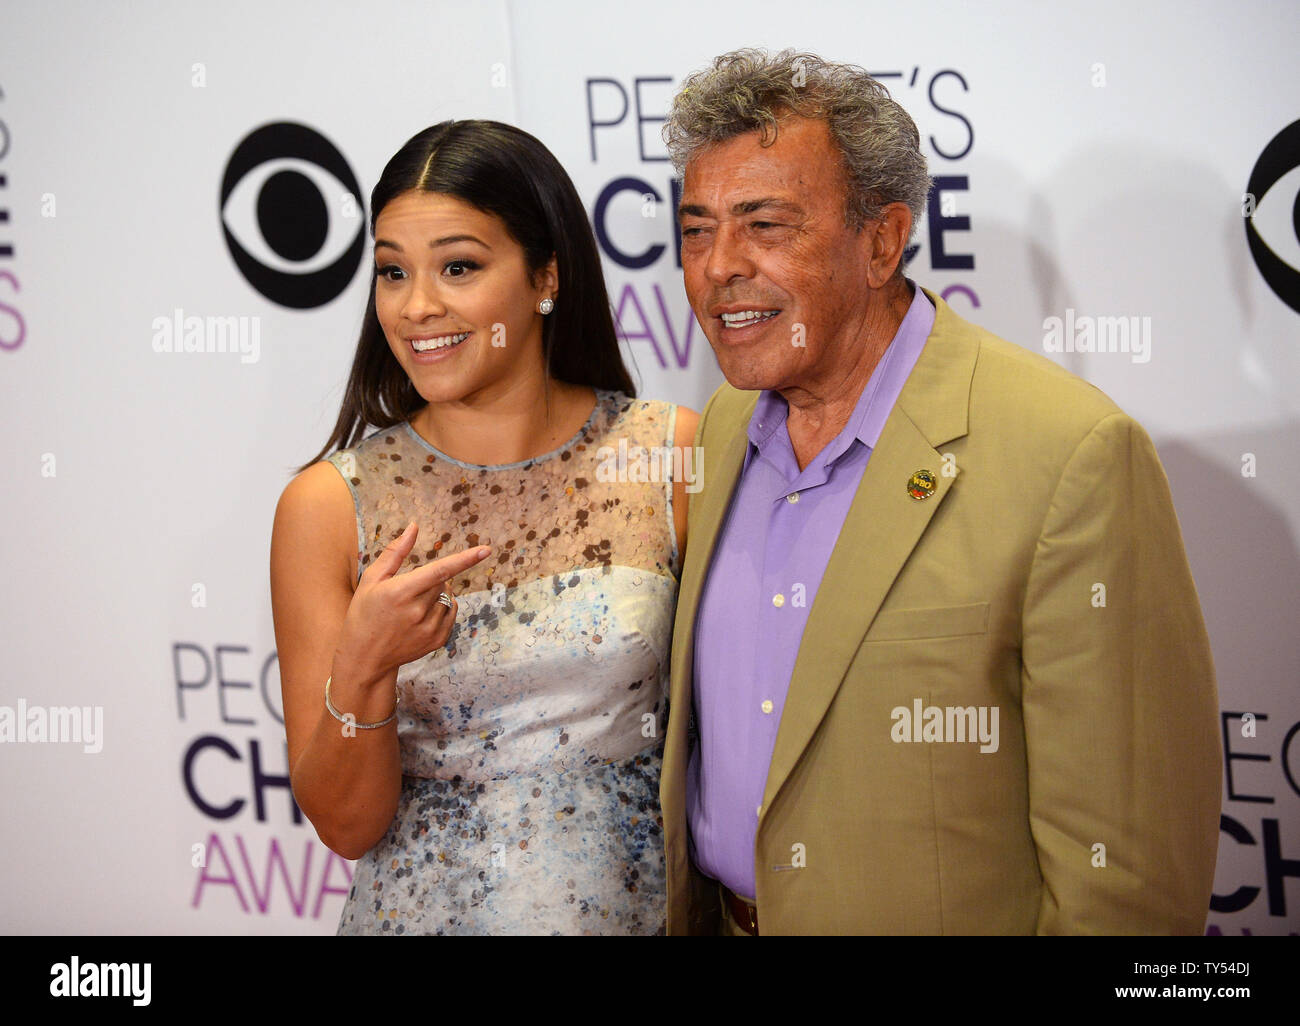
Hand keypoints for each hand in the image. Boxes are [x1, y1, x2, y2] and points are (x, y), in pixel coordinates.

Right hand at [333, 522, 489, 685]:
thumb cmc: (364, 612)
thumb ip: (395, 552)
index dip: (465, 559)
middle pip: (442, 581)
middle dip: (431, 579)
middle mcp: (418, 612)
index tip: (486, 550)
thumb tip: (414, 526)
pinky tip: (421, 616)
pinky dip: (442, 607)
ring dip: (436, 594)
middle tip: (409, 590)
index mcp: (400, 592)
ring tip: (411, 606)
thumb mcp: (372, 579)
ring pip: (448, 596)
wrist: (364, 657)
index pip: (440, 571)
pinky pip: (451, 612)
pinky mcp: (438, 640)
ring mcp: (430, 629)